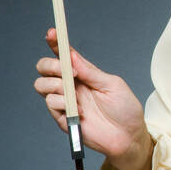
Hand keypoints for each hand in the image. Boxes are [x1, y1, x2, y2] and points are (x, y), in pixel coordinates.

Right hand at [34, 28, 149, 163]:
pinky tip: (79, 110)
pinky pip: (50, 104)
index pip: (64, 56)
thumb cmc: (125, 109)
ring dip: (54, 84)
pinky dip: (62, 104)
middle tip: (66, 71)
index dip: (55, 43)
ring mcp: (65, 102)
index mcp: (83, 74)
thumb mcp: (112, 84)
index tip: (52, 32)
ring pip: (41, 85)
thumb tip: (72, 57)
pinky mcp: (63, 118)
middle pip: (44, 68)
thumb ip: (91, 72)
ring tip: (73, 93)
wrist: (128, 137)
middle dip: (50, 64)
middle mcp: (71, 86)